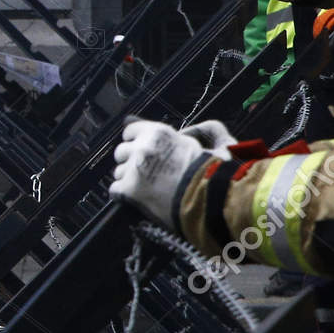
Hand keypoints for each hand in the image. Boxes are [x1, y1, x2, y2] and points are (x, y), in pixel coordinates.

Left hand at [109, 118, 227, 229]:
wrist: (213, 202)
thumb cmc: (217, 175)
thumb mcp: (218, 143)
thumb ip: (207, 130)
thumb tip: (188, 131)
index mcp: (158, 133)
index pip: (130, 132)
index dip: (136, 143)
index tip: (144, 152)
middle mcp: (143, 147)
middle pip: (121, 152)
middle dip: (131, 162)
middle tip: (147, 174)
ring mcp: (134, 168)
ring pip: (118, 173)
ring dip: (129, 181)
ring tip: (148, 190)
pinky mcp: (130, 190)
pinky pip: (115, 190)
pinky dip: (125, 197)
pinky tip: (140, 200)